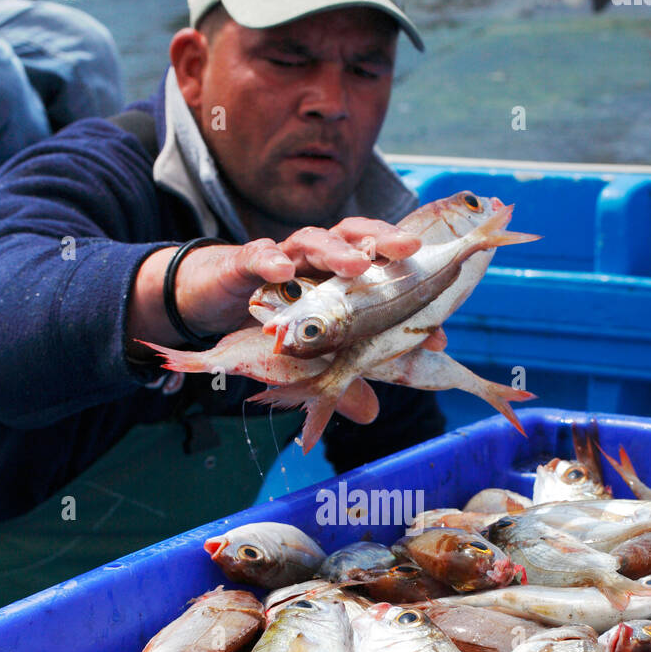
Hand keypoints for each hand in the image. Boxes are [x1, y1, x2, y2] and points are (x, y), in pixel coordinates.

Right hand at [127, 218, 421, 353]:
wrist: (214, 295)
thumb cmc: (270, 315)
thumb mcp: (308, 355)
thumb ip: (339, 377)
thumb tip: (372, 413)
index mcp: (339, 275)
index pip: (381, 274)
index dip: (409, 296)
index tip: (436, 329)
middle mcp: (318, 258)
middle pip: (356, 238)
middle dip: (385, 241)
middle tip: (410, 251)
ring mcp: (283, 256)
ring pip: (313, 240)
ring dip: (337, 250)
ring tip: (358, 264)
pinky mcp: (244, 262)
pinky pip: (257, 256)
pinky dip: (271, 261)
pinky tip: (284, 271)